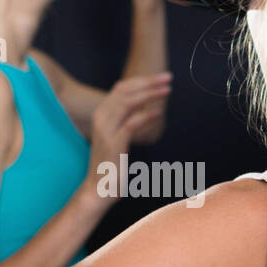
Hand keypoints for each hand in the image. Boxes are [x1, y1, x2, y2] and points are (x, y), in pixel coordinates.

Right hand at [83, 73, 172, 205]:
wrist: (98, 188)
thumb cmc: (111, 163)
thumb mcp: (117, 136)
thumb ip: (126, 120)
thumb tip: (147, 106)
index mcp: (100, 114)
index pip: (121, 88)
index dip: (141, 80)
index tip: (160, 78)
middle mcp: (100, 118)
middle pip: (125, 91)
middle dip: (149, 82)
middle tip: (168, 78)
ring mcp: (106, 130)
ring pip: (128, 103)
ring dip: (150, 94)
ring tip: (167, 91)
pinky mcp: (114, 143)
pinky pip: (132, 123)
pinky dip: (147, 115)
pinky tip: (159, 112)